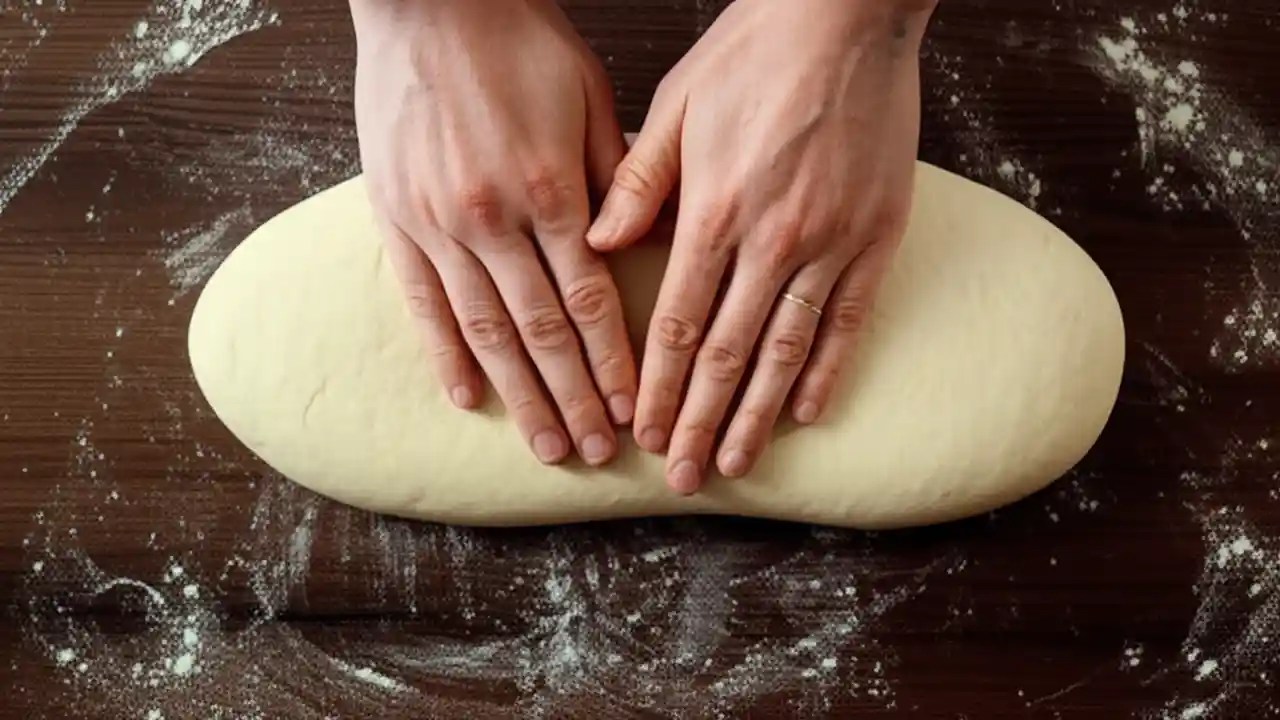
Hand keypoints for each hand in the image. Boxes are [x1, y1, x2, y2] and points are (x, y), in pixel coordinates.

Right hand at [351, 0, 635, 465]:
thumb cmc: (521, 42)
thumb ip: (616, 182)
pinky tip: (465, 399)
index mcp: (551, 192)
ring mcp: (438, 224)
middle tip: (594, 454)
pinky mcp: (395, 218)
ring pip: (486, 332)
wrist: (430, 0)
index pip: (591, 303)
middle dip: (574, 400)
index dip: (614, 366)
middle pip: (543, 334)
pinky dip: (445, 355)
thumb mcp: (590, 101)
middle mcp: (494, 220)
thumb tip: (643, 248)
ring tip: (543, 446)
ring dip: (519, 396)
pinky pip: (422, 302)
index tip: (634, 412)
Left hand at [587, 0, 935, 491]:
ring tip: (739, 464)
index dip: (660, 388)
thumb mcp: (674, 106)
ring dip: (758, 415)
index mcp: (713, 211)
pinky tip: (807, 413)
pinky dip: (828, 370)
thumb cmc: (753, 53)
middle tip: (685, 476)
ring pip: (786, 351)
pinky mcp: (876, 236)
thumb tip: (597, 247)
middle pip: (727, 354)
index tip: (646, 434)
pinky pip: (849, 320)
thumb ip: (637, 185)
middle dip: (701, 422)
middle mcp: (772, 241)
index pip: (676, 325)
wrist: (847, 15)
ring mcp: (830, 243)